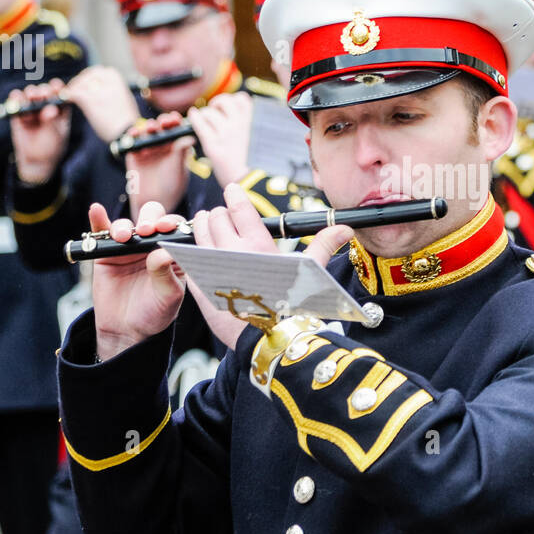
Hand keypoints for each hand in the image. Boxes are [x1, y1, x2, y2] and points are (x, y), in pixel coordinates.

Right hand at [9, 79, 70, 183]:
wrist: (36, 160)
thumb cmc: (50, 147)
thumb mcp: (54, 135)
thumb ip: (52, 121)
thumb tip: (51, 109)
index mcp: (60, 110)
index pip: (60, 95)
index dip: (58, 88)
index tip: (56, 85)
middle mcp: (46, 106)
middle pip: (44, 92)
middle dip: (43, 91)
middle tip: (42, 94)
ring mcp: (32, 109)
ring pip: (30, 95)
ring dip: (30, 93)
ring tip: (31, 96)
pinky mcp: (19, 114)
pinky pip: (16, 103)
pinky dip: (15, 98)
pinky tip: (16, 96)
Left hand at [62, 66, 140, 142]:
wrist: (127, 133)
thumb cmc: (126, 121)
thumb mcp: (125, 100)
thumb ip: (114, 91)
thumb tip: (102, 89)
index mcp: (119, 81)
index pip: (101, 71)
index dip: (90, 76)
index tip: (86, 82)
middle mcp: (109, 82)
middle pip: (89, 74)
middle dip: (80, 80)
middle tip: (75, 88)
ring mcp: (99, 90)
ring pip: (80, 83)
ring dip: (73, 88)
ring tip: (69, 95)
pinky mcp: (90, 100)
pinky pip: (74, 93)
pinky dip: (68, 95)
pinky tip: (66, 99)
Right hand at [90, 201, 186, 359]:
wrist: (126, 329)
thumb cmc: (154, 313)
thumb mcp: (167, 297)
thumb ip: (166, 274)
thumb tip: (164, 253)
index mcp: (174, 252)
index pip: (176, 229)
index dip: (172, 225)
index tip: (166, 228)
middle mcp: (153, 244)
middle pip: (152, 218)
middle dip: (150, 219)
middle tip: (146, 230)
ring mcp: (130, 246)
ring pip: (127, 224)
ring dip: (124, 226)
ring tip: (122, 237)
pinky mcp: (108, 252)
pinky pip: (102, 232)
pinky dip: (98, 220)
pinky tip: (96, 211)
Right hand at [124, 111, 193, 216]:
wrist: (153, 202)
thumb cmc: (171, 187)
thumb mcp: (179, 170)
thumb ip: (181, 153)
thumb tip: (191, 138)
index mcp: (176, 146)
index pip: (176, 129)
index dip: (176, 121)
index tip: (175, 119)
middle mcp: (163, 145)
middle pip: (162, 127)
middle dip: (163, 122)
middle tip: (164, 123)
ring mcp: (148, 148)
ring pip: (148, 131)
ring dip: (149, 126)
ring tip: (152, 129)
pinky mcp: (134, 153)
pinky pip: (132, 140)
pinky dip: (133, 134)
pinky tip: (136, 133)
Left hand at [185, 183, 354, 350]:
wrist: (271, 342)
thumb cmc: (294, 307)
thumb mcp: (310, 273)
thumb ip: (324, 245)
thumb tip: (345, 228)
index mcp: (258, 245)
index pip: (239, 208)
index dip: (234, 195)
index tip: (233, 190)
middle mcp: (232, 252)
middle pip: (215, 217)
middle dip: (218, 212)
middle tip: (222, 214)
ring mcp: (212, 268)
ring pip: (198, 233)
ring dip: (201, 225)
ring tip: (206, 224)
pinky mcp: (200, 286)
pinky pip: (189, 260)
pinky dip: (192, 252)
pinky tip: (198, 253)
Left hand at [188, 92, 252, 186]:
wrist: (253, 185)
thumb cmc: (259, 166)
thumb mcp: (263, 142)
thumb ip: (254, 128)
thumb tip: (243, 117)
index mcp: (255, 123)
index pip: (243, 99)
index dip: (234, 100)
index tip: (230, 106)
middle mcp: (240, 126)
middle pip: (226, 101)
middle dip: (218, 103)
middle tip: (215, 110)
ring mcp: (226, 135)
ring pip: (210, 112)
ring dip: (206, 113)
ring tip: (205, 119)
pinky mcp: (213, 145)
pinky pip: (200, 124)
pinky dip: (194, 117)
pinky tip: (193, 115)